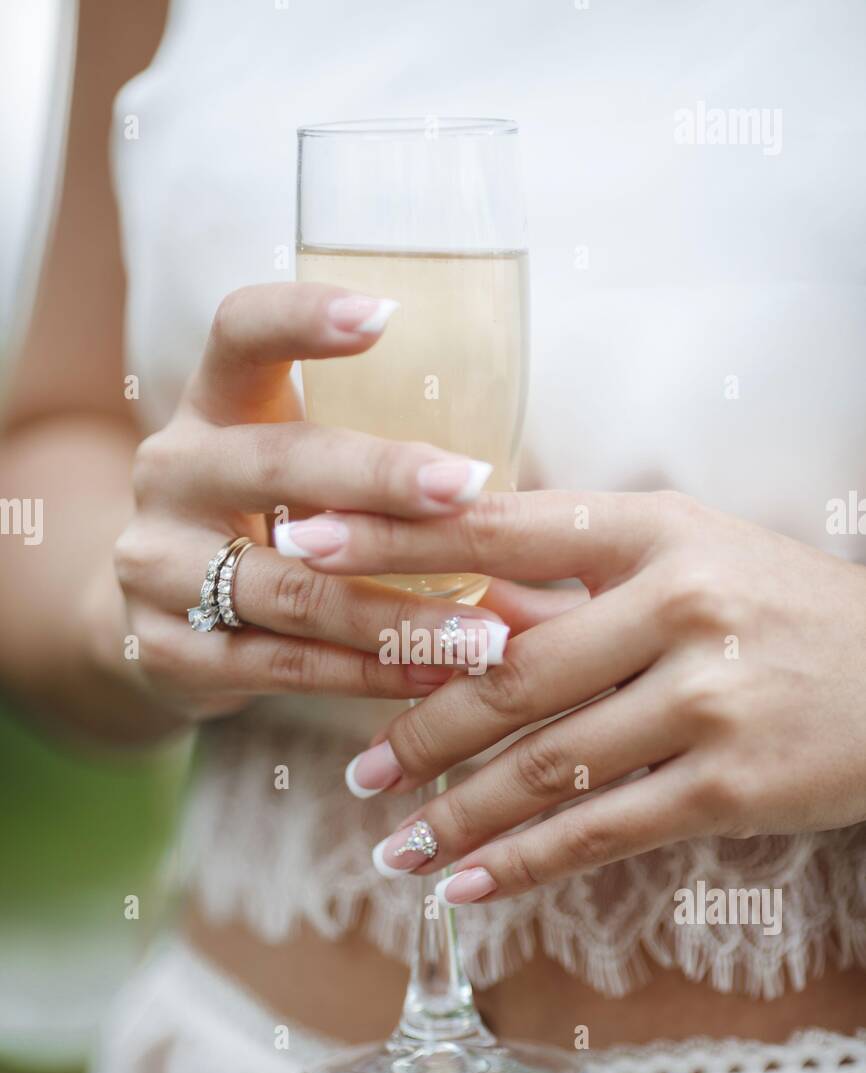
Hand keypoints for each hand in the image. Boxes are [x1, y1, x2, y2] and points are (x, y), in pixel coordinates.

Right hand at [108, 281, 549, 722]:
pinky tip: (432, 678)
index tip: (385, 314)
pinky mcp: (163, 647)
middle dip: (384, 479)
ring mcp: (157, 561)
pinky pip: (280, 665)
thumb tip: (510, 468)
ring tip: (488, 637)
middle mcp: (173, 470)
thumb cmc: (266, 526)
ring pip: (292, 587)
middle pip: (281, 464)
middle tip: (472, 488)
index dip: (302, 317)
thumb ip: (365, 456)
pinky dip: (365, 675)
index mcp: (213, 406)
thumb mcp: (292, 471)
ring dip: (399, 615)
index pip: (240, 332)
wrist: (161, 622)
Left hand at [317, 489, 865, 900]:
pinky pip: (599, 830)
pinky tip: (466, 887)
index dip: (391, 538)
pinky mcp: (728, 783)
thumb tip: (457, 591)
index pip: (497, 526)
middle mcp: (676, 604)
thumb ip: (579, 572)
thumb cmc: (776, 609)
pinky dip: (523, 863)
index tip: (303, 542)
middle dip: (416, 729)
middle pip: (507, 672)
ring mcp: (704, 696)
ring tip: (393, 845)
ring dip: (456, 814)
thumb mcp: (688, 555)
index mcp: (654, 530)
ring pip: (543, 765)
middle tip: (355, 772)